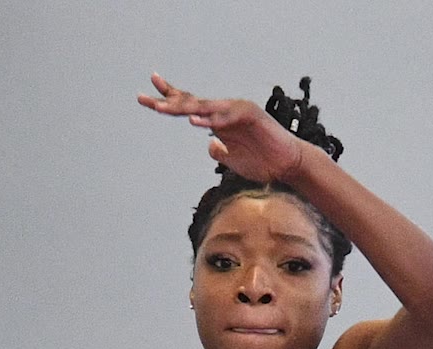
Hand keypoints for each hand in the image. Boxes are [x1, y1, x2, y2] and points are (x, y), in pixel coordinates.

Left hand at [137, 74, 307, 183]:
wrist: (288, 166)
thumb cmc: (263, 163)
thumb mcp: (233, 160)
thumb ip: (220, 152)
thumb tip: (210, 145)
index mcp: (218, 121)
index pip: (190, 107)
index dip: (169, 100)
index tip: (146, 97)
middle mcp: (226, 112)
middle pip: (192, 103)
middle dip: (168, 101)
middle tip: (145, 99)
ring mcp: (238, 111)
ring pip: (206, 108)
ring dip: (184, 109)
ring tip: (162, 109)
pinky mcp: (252, 115)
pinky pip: (227, 117)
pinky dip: (211, 120)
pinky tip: (194, 122)